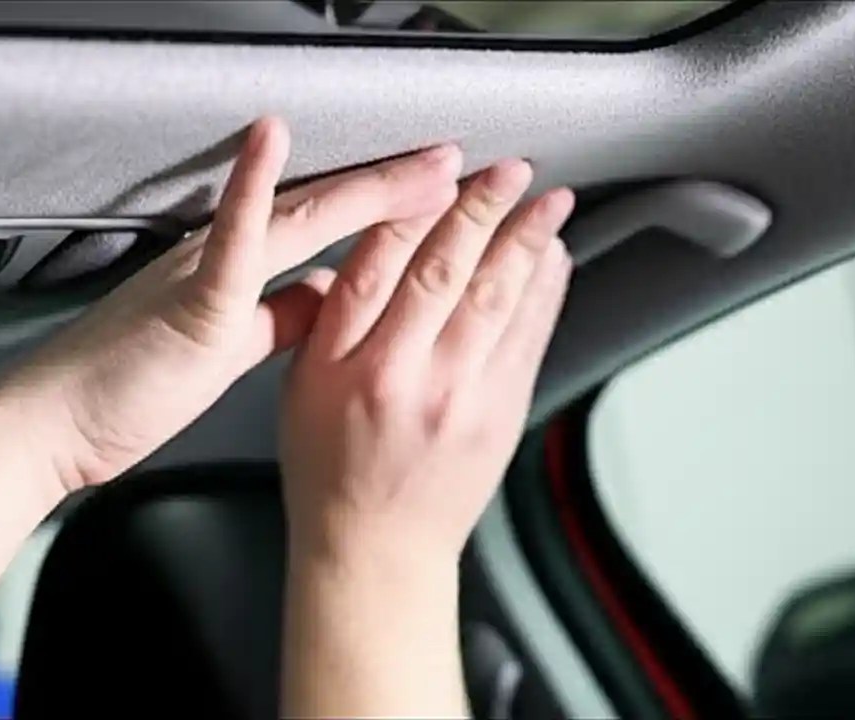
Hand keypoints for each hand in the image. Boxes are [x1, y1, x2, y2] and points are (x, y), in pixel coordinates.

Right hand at [0, 117, 463, 490]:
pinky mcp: (186, 301)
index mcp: (235, 280)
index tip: (437, 204)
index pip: (321, 236)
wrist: (50, 425)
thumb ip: (276, 321)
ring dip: (368, 187)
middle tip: (459, 164)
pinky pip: (228, 241)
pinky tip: (272, 143)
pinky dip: (251, 190)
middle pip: (325, 214)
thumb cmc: (124, 394)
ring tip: (430, 163)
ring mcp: (203, 275)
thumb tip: (324, 302)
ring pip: (297, 218)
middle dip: (397, 191)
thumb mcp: (223, 352)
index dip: (383, 216)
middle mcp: (222, 263)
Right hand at [280, 158, 574, 563]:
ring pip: (497, 298)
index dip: (411, 207)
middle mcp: (399, 374)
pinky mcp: (498, 416)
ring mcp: (455, 397)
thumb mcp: (300, 389)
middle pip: (444, 270)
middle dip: (482, 209)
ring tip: (548, 200)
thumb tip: (367, 250)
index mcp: (339, 362)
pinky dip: (544, 292)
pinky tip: (554, 259)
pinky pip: (528, 339)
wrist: (374, 546)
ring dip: (527, 241)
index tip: (436, 167)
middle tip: (509, 167)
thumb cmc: (329, 467)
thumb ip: (329, 321)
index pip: (376, 263)